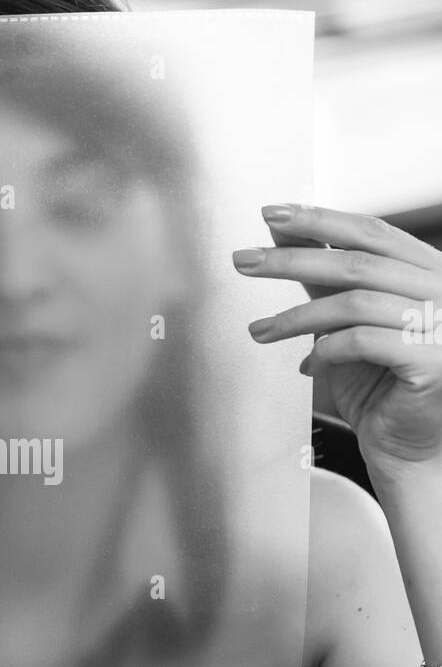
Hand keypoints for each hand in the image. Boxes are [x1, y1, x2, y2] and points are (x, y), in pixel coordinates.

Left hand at [234, 204, 441, 488]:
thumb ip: (326, 280)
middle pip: (357, 262)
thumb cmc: (381, 387)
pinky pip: (364, 341)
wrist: (407, 450)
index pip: (373, 232)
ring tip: (260, 331)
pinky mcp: (433, 362)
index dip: (320, 220)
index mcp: (430, 272)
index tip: (272, 215)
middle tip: (244, 262)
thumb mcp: (349, 322)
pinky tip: (308, 363)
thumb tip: (284, 235)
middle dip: (292, 259)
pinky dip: (327, 348)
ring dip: (296, 317)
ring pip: (355, 302)